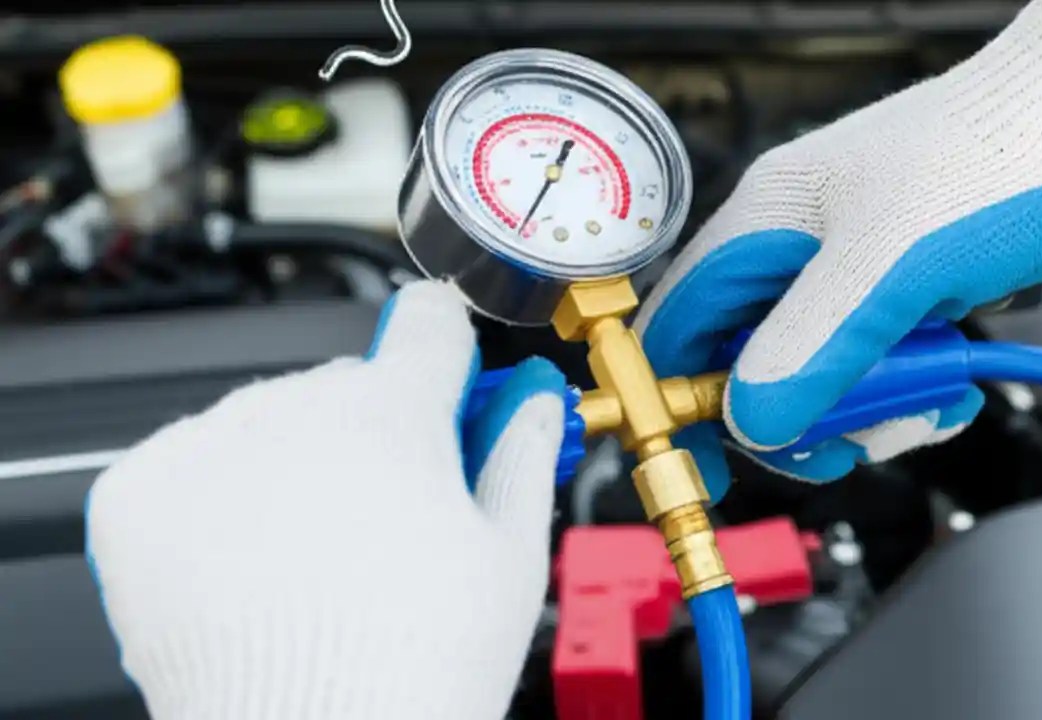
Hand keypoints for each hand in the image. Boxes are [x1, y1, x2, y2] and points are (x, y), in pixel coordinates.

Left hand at [86, 281, 564, 719]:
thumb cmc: (411, 670)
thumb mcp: (509, 559)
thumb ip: (522, 458)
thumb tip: (533, 408)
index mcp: (394, 413)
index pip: (429, 323)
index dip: (451, 356)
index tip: (451, 388)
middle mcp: (295, 408)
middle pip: (350, 382)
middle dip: (376, 432)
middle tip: (392, 518)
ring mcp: (210, 445)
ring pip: (270, 420)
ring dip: (296, 463)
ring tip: (319, 559)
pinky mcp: (141, 492)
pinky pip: (191, 459)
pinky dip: (218, 498)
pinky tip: (252, 561)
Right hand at [636, 0, 1041, 499]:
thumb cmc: (985, 159)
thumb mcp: (891, 261)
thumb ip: (814, 342)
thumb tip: (751, 418)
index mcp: (761, 226)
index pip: (678, 325)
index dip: (675, 399)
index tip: (704, 464)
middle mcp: (788, 251)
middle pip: (748, 367)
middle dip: (800, 416)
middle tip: (849, 440)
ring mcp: (838, 274)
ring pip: (815, 378)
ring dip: (866, 411)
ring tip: (924, 400)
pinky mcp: (885, 294)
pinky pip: (867, 368)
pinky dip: (903, 393)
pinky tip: (946, 386)